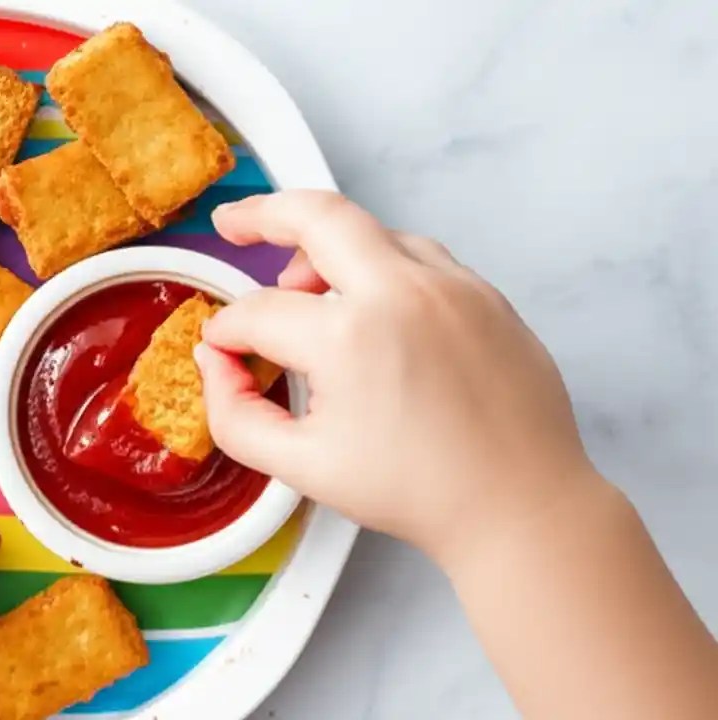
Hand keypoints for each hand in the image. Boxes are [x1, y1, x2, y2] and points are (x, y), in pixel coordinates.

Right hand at [194, 191, 602, 561]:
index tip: (225, 351)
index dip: (228, 331)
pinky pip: (420, 256)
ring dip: (327, 244)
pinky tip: (369, 302)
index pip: (259, 312)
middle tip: (233, 221)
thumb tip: (216, 363)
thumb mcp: (301, 468)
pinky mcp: (486, 296)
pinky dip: (381, 265)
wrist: (520, 507)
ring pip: (373, 230)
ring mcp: (452, 287)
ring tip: (303, 283)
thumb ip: (235, 415)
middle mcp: (402, 293)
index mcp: (349, 337)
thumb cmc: (419, 493)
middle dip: (263, 212)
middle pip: (317, 215)